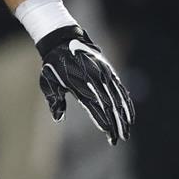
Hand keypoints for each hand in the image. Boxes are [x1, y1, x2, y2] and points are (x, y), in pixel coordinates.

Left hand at [37, 26, 133, 143]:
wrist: (63, 40)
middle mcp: (95, 80)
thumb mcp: (48, 82)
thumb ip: (55, 101)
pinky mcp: (108, 71)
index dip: (105, 123)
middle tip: (122, 138)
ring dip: (124, 115)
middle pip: (110, 106)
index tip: (110, 136)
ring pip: (118, 98)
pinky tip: (130, 114)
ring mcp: (104, 74)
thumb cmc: (53, 65)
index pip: (97, 109)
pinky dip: (126, 101)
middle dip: (117, 123)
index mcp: (80, 85)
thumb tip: (58, 118)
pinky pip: (120, 88)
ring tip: (127, 130)